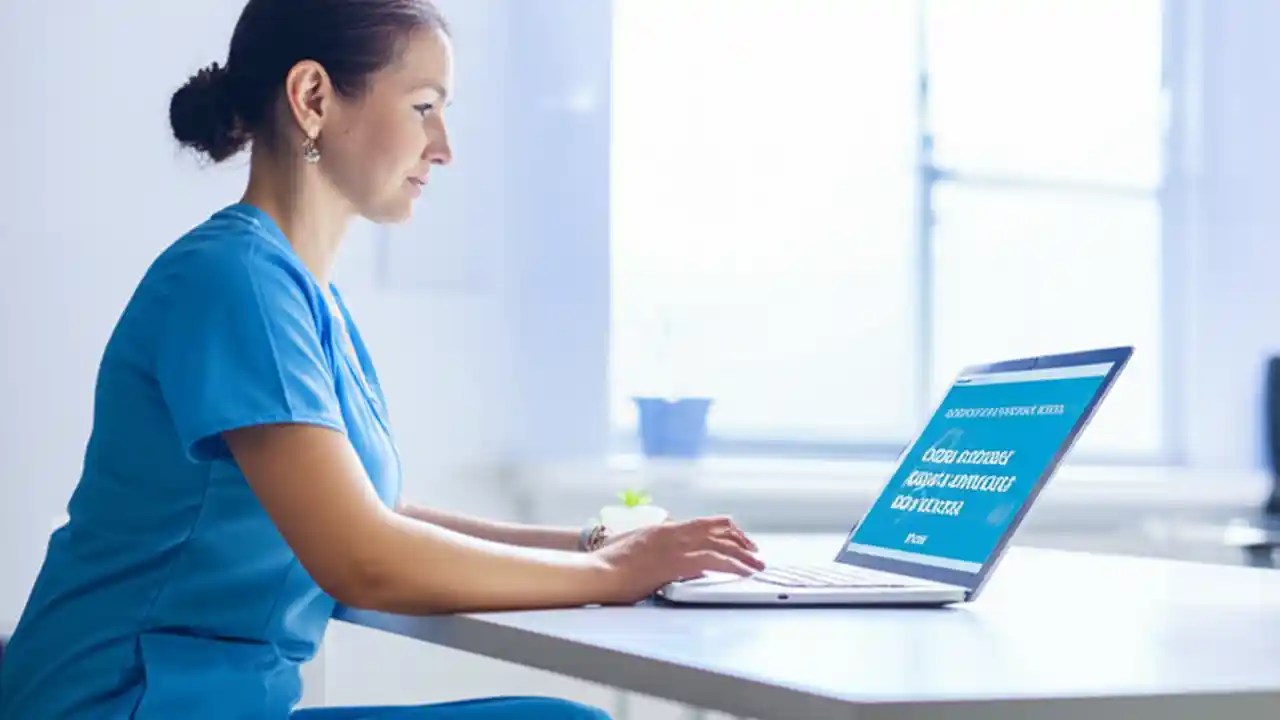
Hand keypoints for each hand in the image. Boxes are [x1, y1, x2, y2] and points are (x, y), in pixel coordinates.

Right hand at [594, 516, 765, 604]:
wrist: (597, 573)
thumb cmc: (609, 564)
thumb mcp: (636, 546)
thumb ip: (657, 545)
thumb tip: (675, 552)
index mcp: (664, 528)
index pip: (704, 523)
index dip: (726, 530)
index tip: (739, 538)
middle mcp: (673, 533)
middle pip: (717, 531)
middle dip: (740, 542)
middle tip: (755, 553)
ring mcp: (675, 547)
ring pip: (720, 545)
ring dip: (743, 556)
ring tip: (758, 565)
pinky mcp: (675, 563)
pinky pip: (713, 561)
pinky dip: (733, 566)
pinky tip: (744, 572)